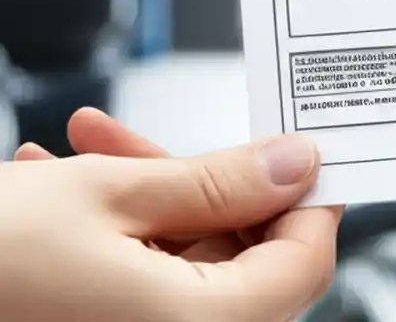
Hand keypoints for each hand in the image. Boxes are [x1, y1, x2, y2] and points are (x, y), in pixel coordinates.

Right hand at [3, 108, 339, 321]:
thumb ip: (218, 179)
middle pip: (242, 261)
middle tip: (154, 138)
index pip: (305, 262)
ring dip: (146, 201)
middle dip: (202, 186)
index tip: (292, 146)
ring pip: (184, 265)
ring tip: (85, 149)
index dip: (307, 197)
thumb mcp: (109, 196)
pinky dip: (115, 236)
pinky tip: (59, 185)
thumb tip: (295, 163)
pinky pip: (138, 284)